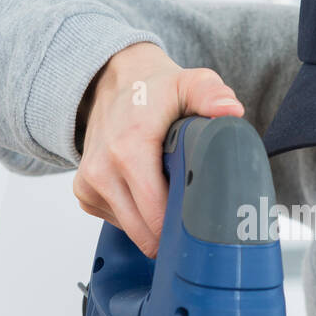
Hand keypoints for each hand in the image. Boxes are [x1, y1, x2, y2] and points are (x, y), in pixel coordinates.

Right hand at [72, 41, 244, 257]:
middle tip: (194, 217)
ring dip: (152, 224)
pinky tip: (146, 192)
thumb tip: (231, 111)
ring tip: (168, 193)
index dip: (185, 227)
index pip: (156, 216)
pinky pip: (117, 222)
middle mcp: (103, 170)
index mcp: (129, 149)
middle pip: (144, 233)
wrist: (112, 82)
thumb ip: (211, 95)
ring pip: (131, 231)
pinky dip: (135, 216)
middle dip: (172, 232)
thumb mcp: (189, 84)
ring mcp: (89, 184)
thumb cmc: (153, 90)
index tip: (204, 225)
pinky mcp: (84, 193)